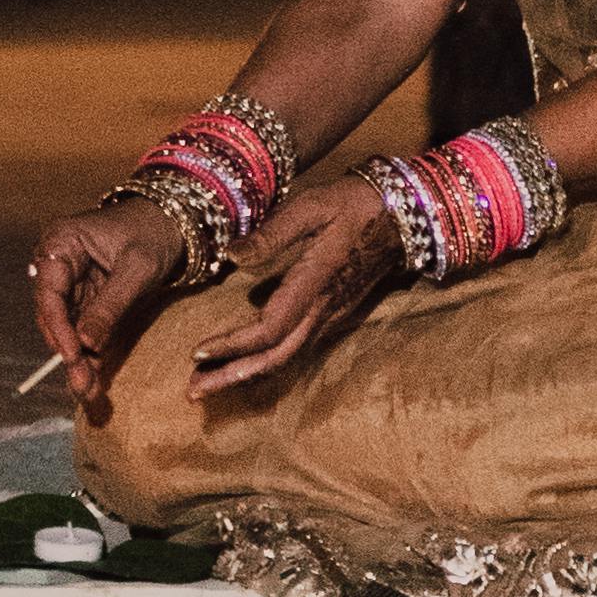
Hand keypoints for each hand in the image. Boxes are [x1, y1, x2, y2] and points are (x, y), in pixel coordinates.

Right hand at [29, 204, 188, 412]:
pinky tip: (94, 379)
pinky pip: (84, 329)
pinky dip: (90, 352)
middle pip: (55, 315)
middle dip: (68, 352)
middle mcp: (58, 264)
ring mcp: (72, 283)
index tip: (72, 356)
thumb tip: (86, 345)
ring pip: (68, 328)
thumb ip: (111, 306)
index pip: (49, 293)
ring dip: (78, 359)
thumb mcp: (137, 268)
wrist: (175, 220)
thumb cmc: (154, 232)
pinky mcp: (88, 299)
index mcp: (60, 244)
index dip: (58, 328)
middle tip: (82, 385)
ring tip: (88, 391)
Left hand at [187, 169, 405, 396]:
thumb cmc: (353, 204)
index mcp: (314, 285)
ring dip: (245, 375)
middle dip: (232, 376)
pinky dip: (264, 363)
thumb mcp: (311, 206)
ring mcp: (330, 315)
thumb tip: (231, 255)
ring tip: (207, 384)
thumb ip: (271, 234)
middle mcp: (323, 309)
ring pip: (285, 358)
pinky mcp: (331, 313)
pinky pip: (294, 349)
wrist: (404, 214)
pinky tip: (242, 364)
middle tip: (192, 392)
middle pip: (275, 358)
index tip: (198, 350)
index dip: (233, 344)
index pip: (269, 329)